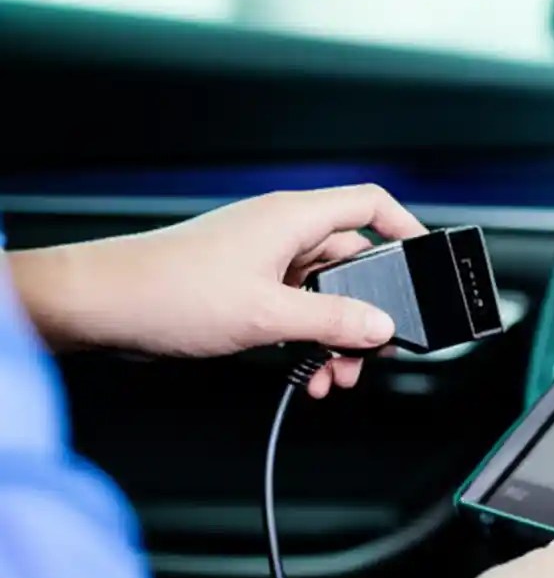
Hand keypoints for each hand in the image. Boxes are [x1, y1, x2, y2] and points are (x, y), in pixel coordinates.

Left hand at [9, 184, 426, 396]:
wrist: (102, 306)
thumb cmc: (169, 291)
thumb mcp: (267, 315)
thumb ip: (333, 321)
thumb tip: (379, 326)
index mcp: (293, 218)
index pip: (369, 204)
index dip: (405, 227)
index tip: (427, 262)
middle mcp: (281, 232)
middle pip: (351, 262)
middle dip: (365, 311)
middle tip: (370, 350)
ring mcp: (261, 258)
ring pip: (322, 293)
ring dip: (334, 334)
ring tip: (333, 373)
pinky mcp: (243, 285)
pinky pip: (294, 307)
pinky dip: (305, 337)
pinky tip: (304, 370)